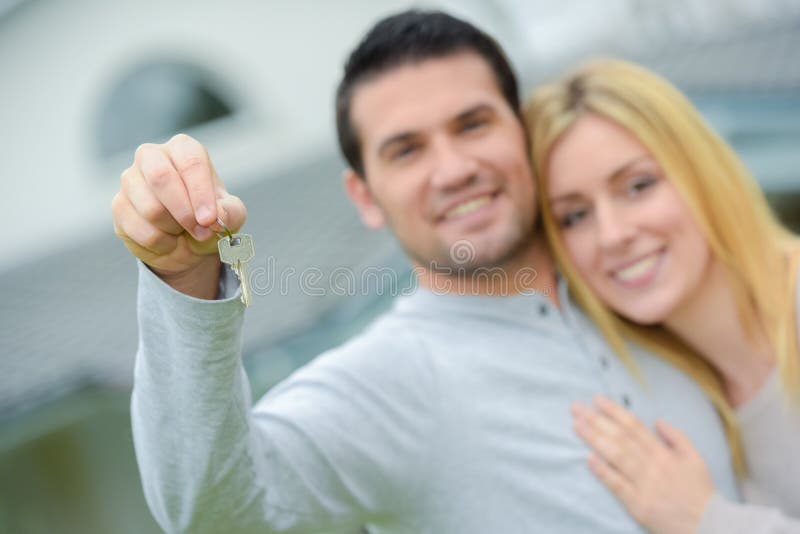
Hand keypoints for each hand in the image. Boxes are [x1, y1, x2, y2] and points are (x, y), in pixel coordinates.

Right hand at [111, 134, 246, 297]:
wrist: (186, 244)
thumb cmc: (208, 219)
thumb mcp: (230, 215)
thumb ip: (230, 213)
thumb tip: (215, 216)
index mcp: (183, 149)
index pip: (191, 161)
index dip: (201, 192)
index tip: (209, 219)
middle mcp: (151, 156)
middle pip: (161, 177)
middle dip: (184, 211)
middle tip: (200, 230)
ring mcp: (130, 180)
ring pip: (150, 208)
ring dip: (174, 229)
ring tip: (183, 231)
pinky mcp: (119, 206)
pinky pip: (139, 229)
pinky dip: (160, 243)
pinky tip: (167, 240)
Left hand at [572, 396, 713, 533]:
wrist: (708, 525)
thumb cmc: (700, 491)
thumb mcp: (695, 458)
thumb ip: (677, 437)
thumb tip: (657, 420)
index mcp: (664, 452)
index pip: (634, 426)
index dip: (614, 411)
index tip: (597, 399)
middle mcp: (652, 465)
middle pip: (620, 437)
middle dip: (596, 420)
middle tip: (576, 407)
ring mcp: (644, 484)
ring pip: (616, 456)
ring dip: (594, 439)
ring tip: (576, 426)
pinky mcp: (638, 504)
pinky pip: (617, 485)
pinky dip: (603, 471)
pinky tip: (588, 459)